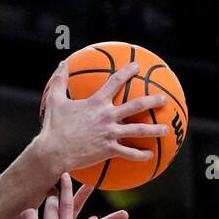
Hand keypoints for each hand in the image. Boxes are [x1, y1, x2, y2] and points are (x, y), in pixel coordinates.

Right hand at [36, 60, 168, 172]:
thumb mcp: (54, 100)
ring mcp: (110, 133)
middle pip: (136, 105)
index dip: (127, 72)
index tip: (137, 67)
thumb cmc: (53, 127)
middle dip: (153, 101)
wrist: (54, 151)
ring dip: (154, 129)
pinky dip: (141, 155)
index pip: (115, 82)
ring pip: (139, 130)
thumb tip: (62, 63)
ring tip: (166, 129)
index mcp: (96, 102)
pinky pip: (130, 153)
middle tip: (164, 99)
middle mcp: (107, 116)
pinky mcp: (109, 150)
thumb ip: (60, 81)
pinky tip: (150, 155)